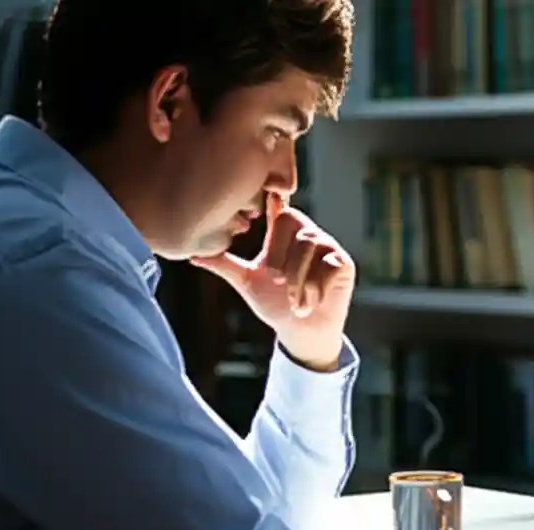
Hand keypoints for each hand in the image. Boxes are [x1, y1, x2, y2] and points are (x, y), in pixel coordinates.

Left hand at [191, 193, 354, 370]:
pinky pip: (329, 264)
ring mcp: (327, 248)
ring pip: (310, 244)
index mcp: (284, 235)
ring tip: (293, 301)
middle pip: (294, 223)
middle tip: (275, 279)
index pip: (280, 207)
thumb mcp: (246, 281)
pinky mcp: (343, 264)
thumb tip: (190, 256)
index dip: (276, 197)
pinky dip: (316, 286)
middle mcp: (307, 235)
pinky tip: (309, 302)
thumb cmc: (275, 303)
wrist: (300, 332)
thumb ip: (224, 264)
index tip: (270, 193)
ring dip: (297, 277)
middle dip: (281, 254)